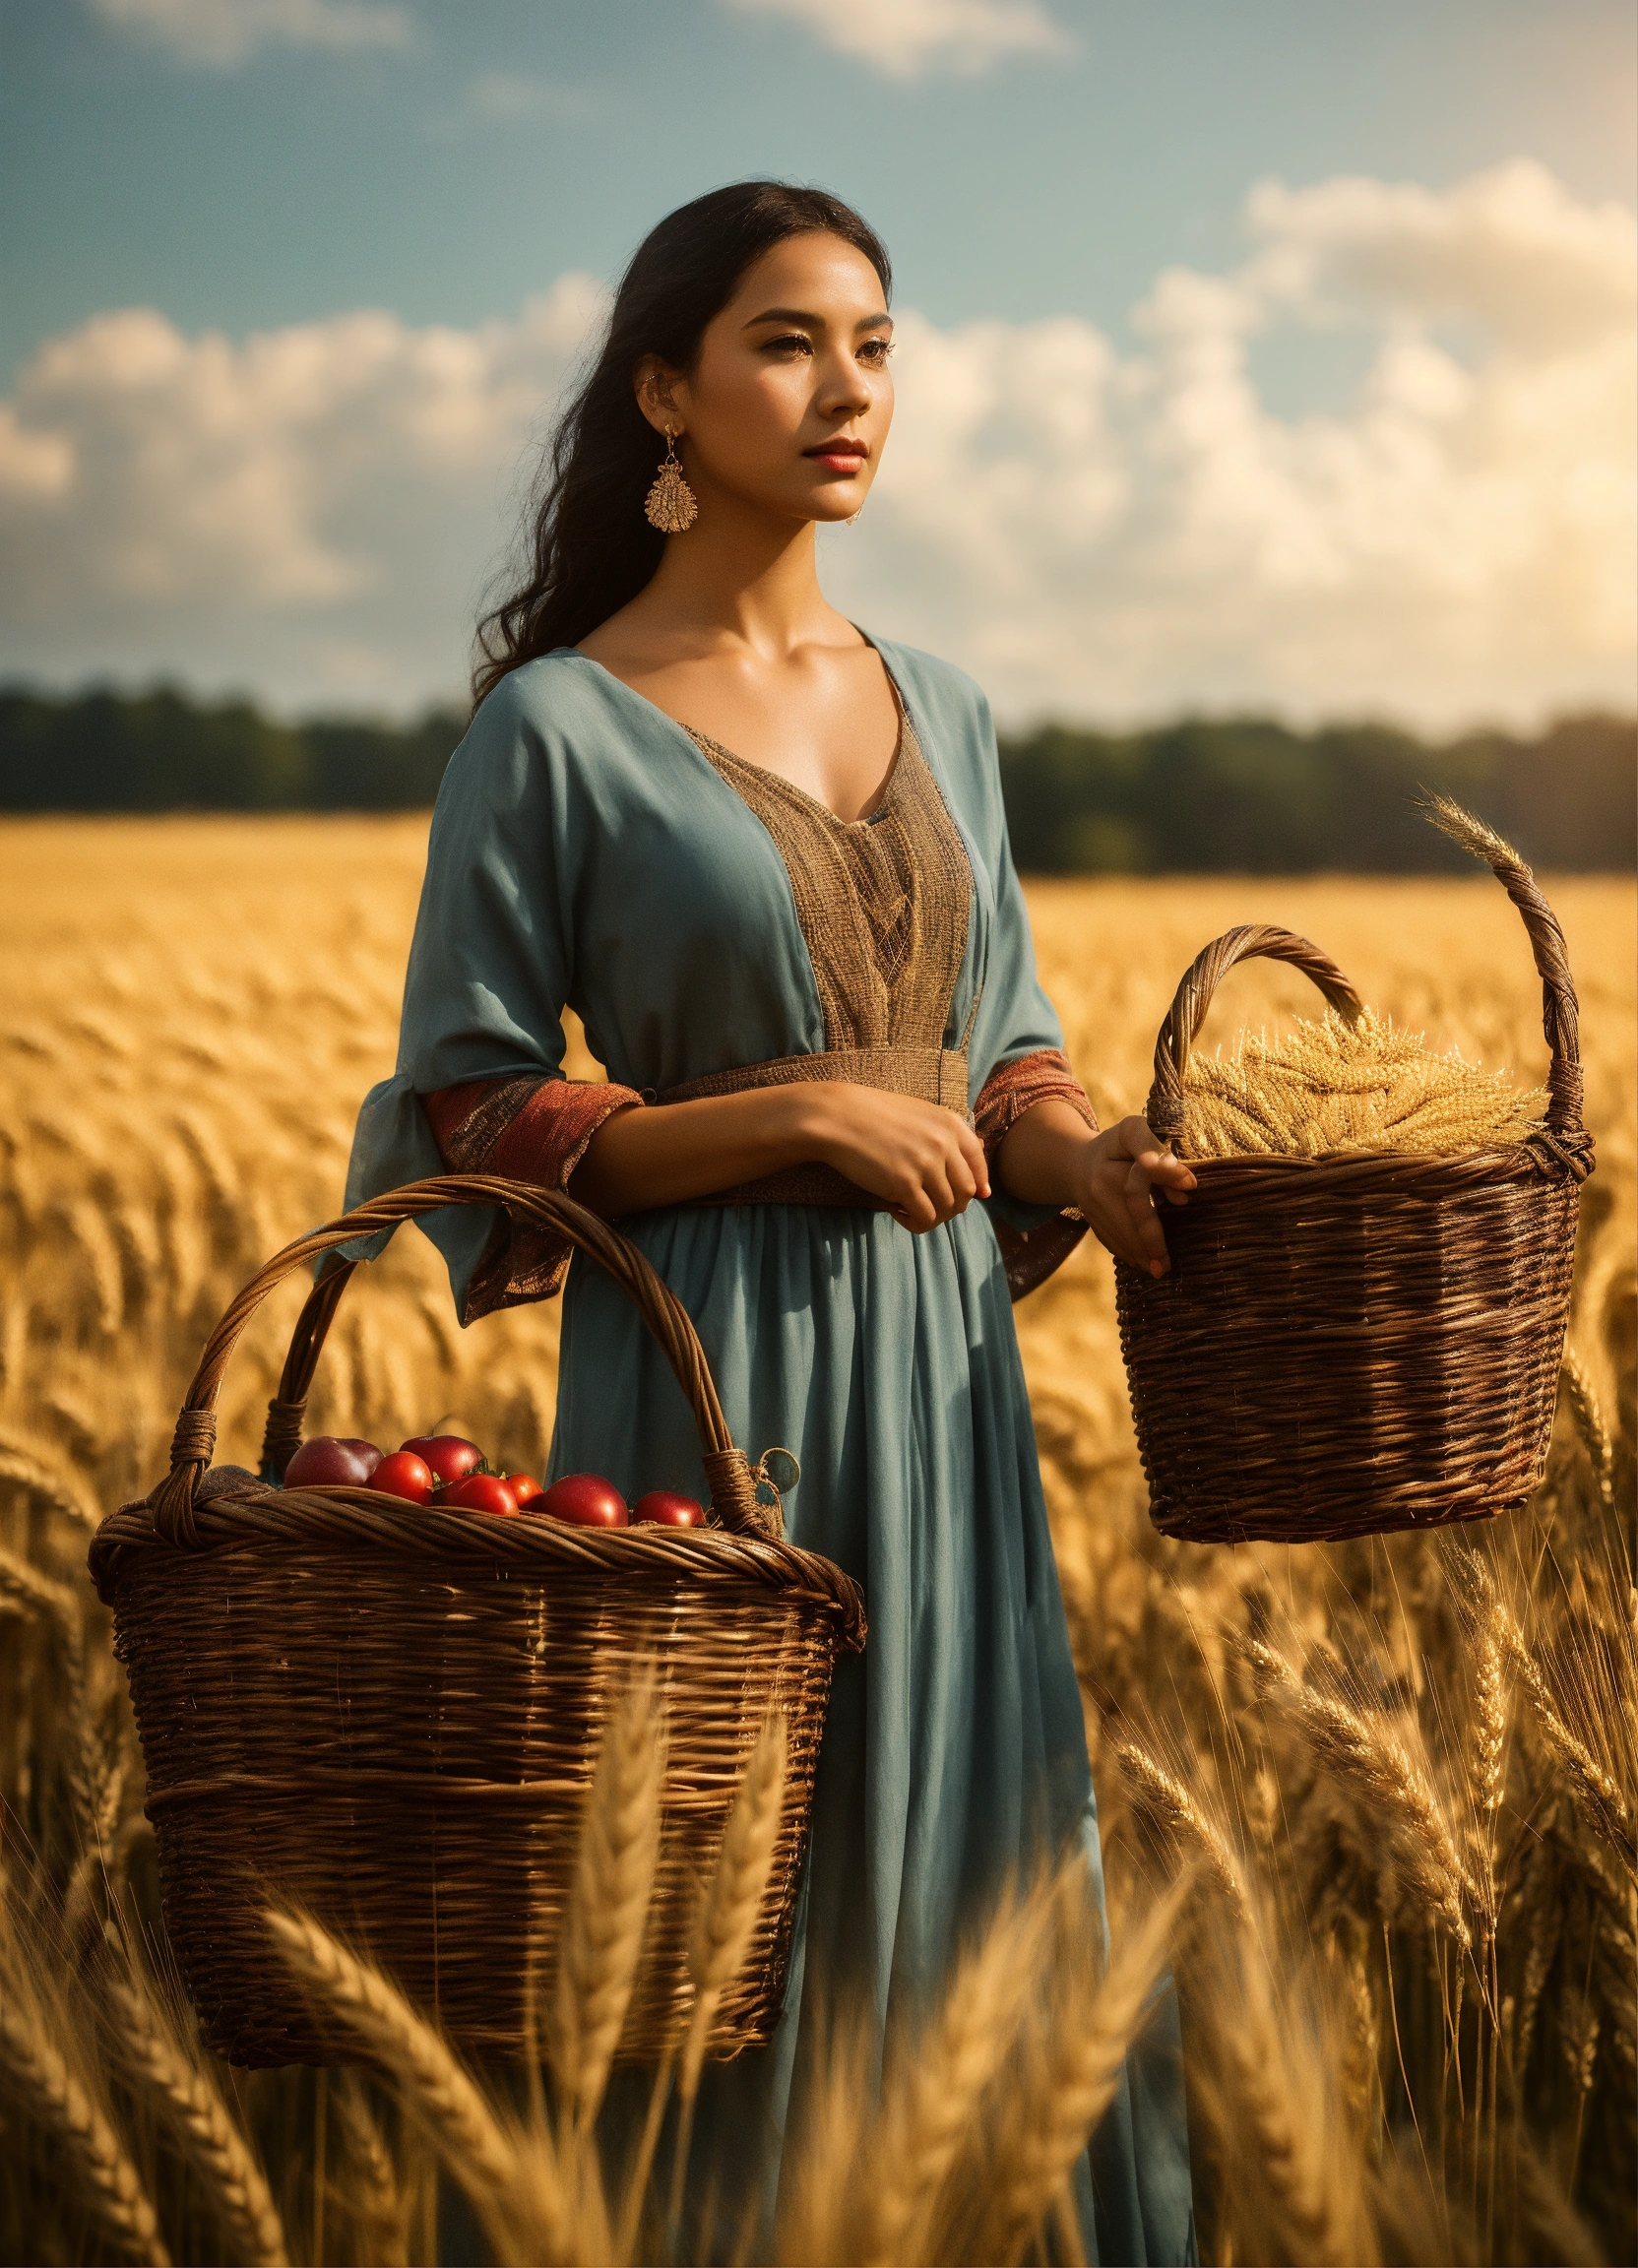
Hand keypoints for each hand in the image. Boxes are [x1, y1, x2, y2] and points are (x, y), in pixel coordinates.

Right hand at [803, 1082, 991, 1231]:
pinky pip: (925, 1217)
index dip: (977, 1185)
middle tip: (931, 1206)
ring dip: (932, 1216)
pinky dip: (915, 1223)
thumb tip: (980, 1184)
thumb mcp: (919, 1115)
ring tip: (910, 1210)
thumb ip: (947, 1140)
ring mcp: (925, 1164)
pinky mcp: (904, 1184)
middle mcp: (943, 1143)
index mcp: (949, 1124)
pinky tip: (897, 1213)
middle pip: (966, 1191)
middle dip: (952, 1205)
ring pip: (947, 1208)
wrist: (838, 1117)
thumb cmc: (874, 1116)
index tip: (972, 1197)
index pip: (978, 1163)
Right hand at [1068, 1115, 1197, 1277]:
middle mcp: (1102, 1170)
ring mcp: (1090, 1196)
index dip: (1166, 1172)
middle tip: (1167, 1263)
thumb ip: (1163, 1154)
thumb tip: (1188, 1187)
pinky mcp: (1087, 1215)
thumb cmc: (1120, 1148)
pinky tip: (1140, 1263)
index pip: (1146, 1151)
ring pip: (1119, 1228)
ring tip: (1158, 1269)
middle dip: (1151, 1237)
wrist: (1076, 1163)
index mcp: (1123, 1139)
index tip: (1192, 1187)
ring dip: (1140, 1252)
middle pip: (1132, 1204)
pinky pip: (1107, 1236)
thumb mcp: (1139, 1135)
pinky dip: (1125, 1251)